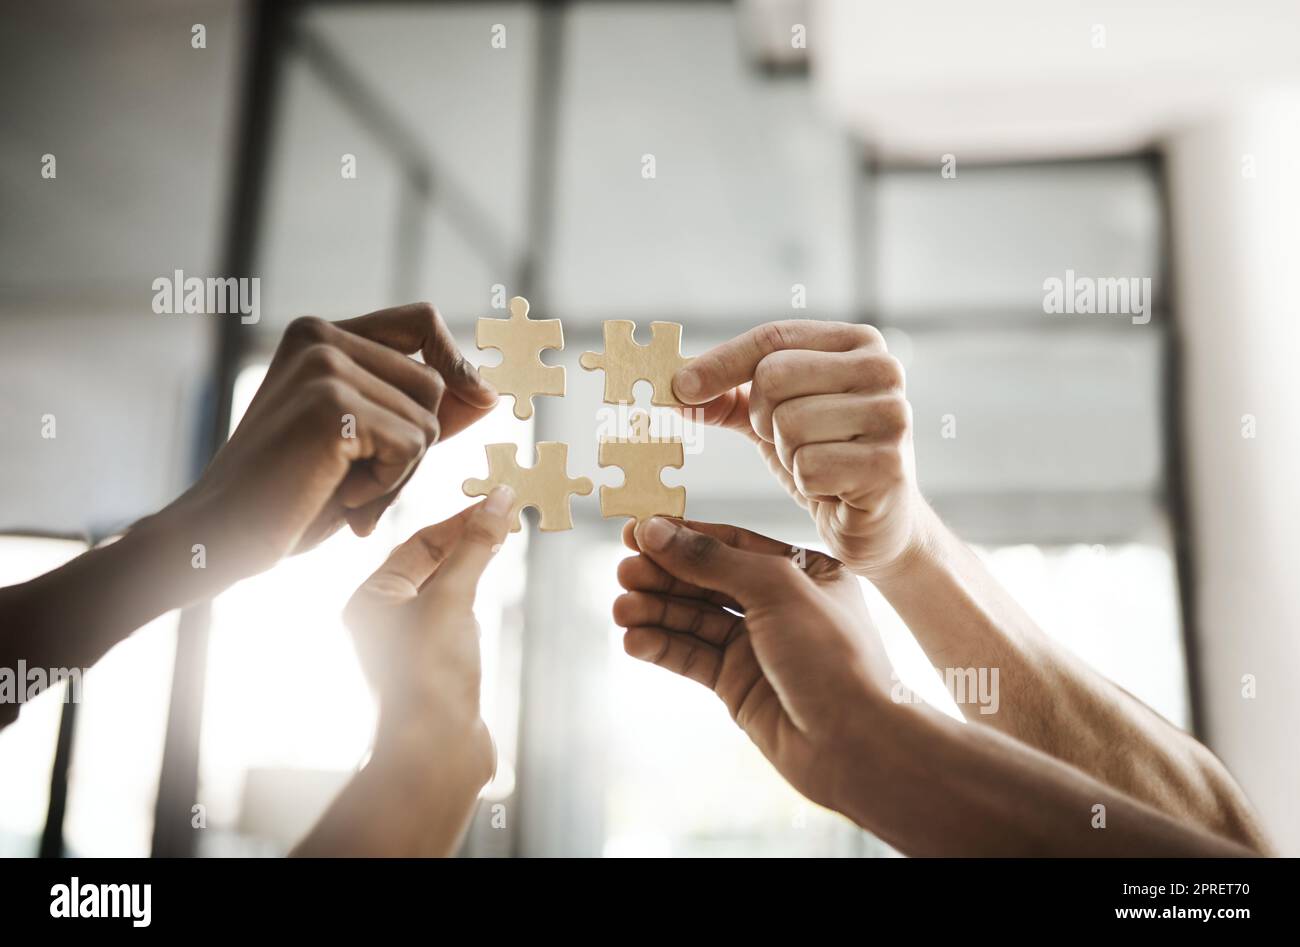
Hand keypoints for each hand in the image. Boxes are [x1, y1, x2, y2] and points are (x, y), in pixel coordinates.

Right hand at [169, 303, 496, 581]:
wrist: (221, 534)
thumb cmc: (292, 494)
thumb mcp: (365, 443)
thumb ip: (417, 409)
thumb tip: (488, 392)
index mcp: (320, 335)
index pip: (420, 320)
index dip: (456, 358)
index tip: (482, 398)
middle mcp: (320, 337)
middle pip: (433, 384)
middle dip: (416, 445)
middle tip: (362, 481)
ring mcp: (324, 368)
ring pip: (428, 420)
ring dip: (400, 471)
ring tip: (345, 489)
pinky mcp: (331, 407)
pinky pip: (411, 446)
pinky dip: (386, 485)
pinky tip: (338, 496)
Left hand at [293, 490, 511, 857]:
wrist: (435, 754)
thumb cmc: (430, 675)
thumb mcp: (453, 598)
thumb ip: (476, 545)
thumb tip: (499, 497)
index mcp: (369, 600)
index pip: (418, 543)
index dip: (460, 520)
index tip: (497, 500)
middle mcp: (382, 622)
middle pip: (429, 565)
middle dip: (468, 541)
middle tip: (508, 516)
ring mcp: (410, 648)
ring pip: (445, 593)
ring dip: (473, 569)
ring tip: (505, 544)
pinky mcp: (436, 671)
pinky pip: (456, 622)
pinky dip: (476, 601)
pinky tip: (494, 595)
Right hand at [614, 516, 892, 814]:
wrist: (856, 746)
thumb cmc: (834, 658)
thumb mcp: (777, 590)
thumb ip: (713, 560)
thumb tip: (656, 530)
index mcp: (803, 572)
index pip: (731, 544)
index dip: (683, 537)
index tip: (636, 530)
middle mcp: (780, 606)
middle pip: (706, 581)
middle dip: (663, 576)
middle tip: (623, 572)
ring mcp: (757, 646)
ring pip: (693, 620)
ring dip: (655, 612)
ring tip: (620, 610)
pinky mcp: (737, 685)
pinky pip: (691, 657)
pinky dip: (662, 647)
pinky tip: (634, 641)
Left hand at [672, 321, 928, 578]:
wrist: (880, 521)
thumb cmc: (825, 457)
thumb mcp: (774, 416)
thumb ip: (728, 395)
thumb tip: (675, 386)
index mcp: (857, 342)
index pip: (772, 338)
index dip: (720, 363)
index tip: (680, 388)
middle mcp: (883, 369)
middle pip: (774, 376)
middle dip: (763, 418)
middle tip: (788, 442)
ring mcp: (892, 415)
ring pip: (789, 423)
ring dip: (788, 455)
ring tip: (815, 463)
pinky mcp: (889, 463)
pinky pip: (809, 466)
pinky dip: (807, 483)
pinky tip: (832, 487)